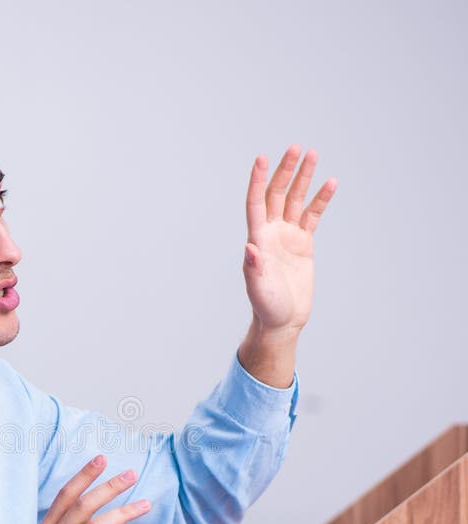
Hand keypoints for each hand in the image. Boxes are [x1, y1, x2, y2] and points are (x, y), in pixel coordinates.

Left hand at [243, 145, 335, 333]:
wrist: (282, 320)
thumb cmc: (266, 307)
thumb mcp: (258, 289)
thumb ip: (253, 269)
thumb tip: (249, 248)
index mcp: (258, 240)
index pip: (256, 203)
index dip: (258, 181)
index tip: (262, 158)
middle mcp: (271, 233)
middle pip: (278, 195)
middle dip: (285, 171)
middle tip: (296, 147)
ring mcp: (287, 236)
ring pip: (296, 200)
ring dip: (303, 178)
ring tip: (312, 153)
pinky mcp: (303, 243)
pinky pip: (312, 216)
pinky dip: (320, 200)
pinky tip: (330, 182)